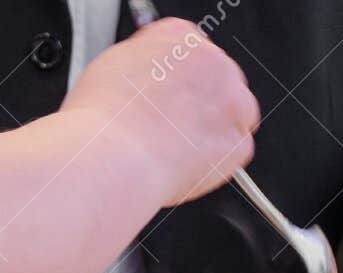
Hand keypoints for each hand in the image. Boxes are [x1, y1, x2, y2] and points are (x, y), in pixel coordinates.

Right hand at [64, 18, 259, 206]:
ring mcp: (231, 102)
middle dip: (201, 103)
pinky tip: (187, 165)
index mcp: (180, 37)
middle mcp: (212, 62)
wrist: (114, 157)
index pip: (192, 49)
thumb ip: (145, 63)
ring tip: (178, 148)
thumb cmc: (105, 118)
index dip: (180, 78)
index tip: (170, 94)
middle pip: (218, 79)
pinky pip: (235, 150)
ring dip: (214, 129)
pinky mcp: (237, 142)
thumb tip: (148, 77)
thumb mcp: (114, 65)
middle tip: (171, 125)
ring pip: (234, 113)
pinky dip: (216, 161)